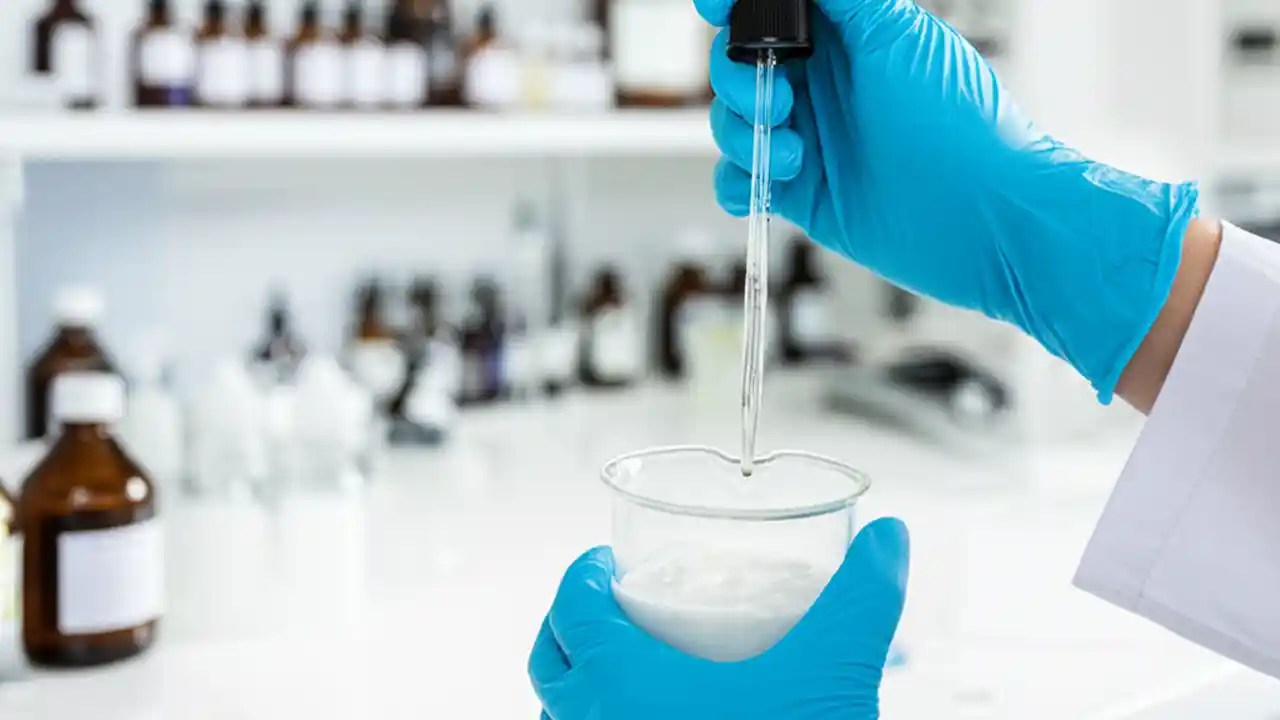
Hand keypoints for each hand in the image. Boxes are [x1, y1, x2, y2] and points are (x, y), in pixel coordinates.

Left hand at [529, 518, 908, 719]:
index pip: (570, 609)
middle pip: (548, 663)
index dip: (583, 575)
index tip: (605, 562)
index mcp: (618, 685)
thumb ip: (862, 597)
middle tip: (609, 604)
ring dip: (577, 685)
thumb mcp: (833, 673)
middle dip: (568, 623)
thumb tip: (891, 536)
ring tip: (626, 666)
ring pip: (560, 718)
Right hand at [700, 0, 1198, 400]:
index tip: (718, 12)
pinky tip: (763, 189)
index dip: (733, 8)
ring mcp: (807, 139)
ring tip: (798, 158)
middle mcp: (820, 85)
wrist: (985, 219)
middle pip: (736, 65)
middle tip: (780, 104)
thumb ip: (841, 0)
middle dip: (738, 81)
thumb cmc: (960, 125)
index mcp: (843, 39)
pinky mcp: (800, 194)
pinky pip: (738, 182)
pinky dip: (735, 184)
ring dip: (743, 137)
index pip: (770, 10)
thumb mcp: (898, 37)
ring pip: (731, 122)